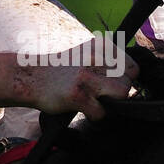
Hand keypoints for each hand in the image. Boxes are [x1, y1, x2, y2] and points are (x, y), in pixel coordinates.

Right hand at [0, 39, 139, 121]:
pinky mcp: (77, 95)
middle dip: (119, 93)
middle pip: (129, 82)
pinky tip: (84, 110)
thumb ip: (107, 61)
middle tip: (102, 96)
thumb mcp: (85, 54)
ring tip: (96, 102)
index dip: (127, 79)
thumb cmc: (60, 70)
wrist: (30, 77)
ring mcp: (86, 76)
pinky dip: (96, 116)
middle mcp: (95, 58)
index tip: (114, 85)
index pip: (133, 67)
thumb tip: (132, 77)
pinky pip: (101, 112)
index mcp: (100, 46)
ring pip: (121, 94)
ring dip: (111, 104)